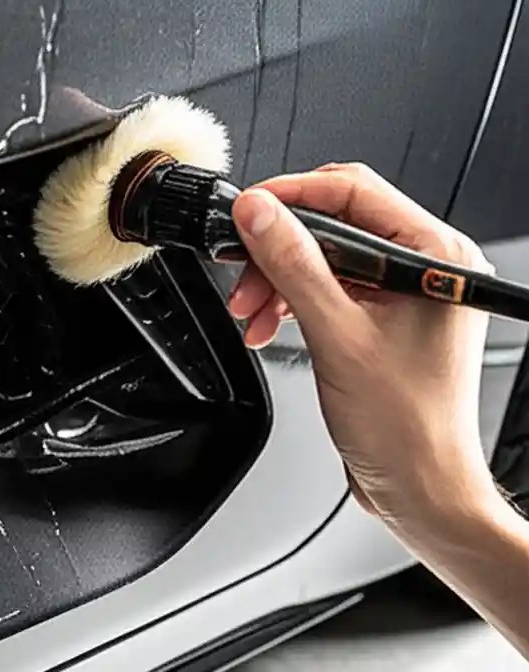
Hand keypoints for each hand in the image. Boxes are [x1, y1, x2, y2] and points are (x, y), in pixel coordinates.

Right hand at [226, 162, 498, 529]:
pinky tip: (269, 325)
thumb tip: (259, 213)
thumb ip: (294, 265)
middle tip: (241, 270)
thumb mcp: (336, 334)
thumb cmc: (406, 426)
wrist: (420, 486)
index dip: (292, 195)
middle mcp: (426, 266)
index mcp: (436, 255)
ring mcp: (404, 293)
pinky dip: (292, 302)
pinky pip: (329, 287)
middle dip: (278, 248)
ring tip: (251, 312)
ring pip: (325, 255)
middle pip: (336, 222)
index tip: (247, 210)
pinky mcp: (384, 318)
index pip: (354, 191)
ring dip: (278, 279)